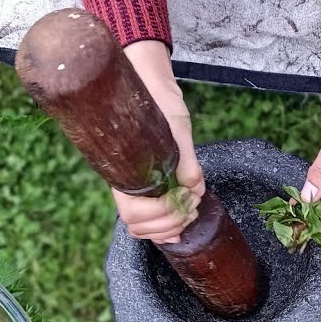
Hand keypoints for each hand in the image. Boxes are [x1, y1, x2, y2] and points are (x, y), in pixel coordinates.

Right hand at [116, 42, 203, 243]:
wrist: (152, 90)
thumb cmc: (159, 104)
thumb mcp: (177, 129)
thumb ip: (187, 160)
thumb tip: (195, 188)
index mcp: (126, 168)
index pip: (134, 211)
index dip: (162, 213)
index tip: (185, 197)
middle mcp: (126, 183)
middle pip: (136, 224)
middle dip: (168, 223)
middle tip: (192, 208)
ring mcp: (134, 188)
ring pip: (140, 227)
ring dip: (166, 230)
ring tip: (189, 213)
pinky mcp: (146, 189)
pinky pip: (147, 222)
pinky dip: (163, 231)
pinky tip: (180, 228)